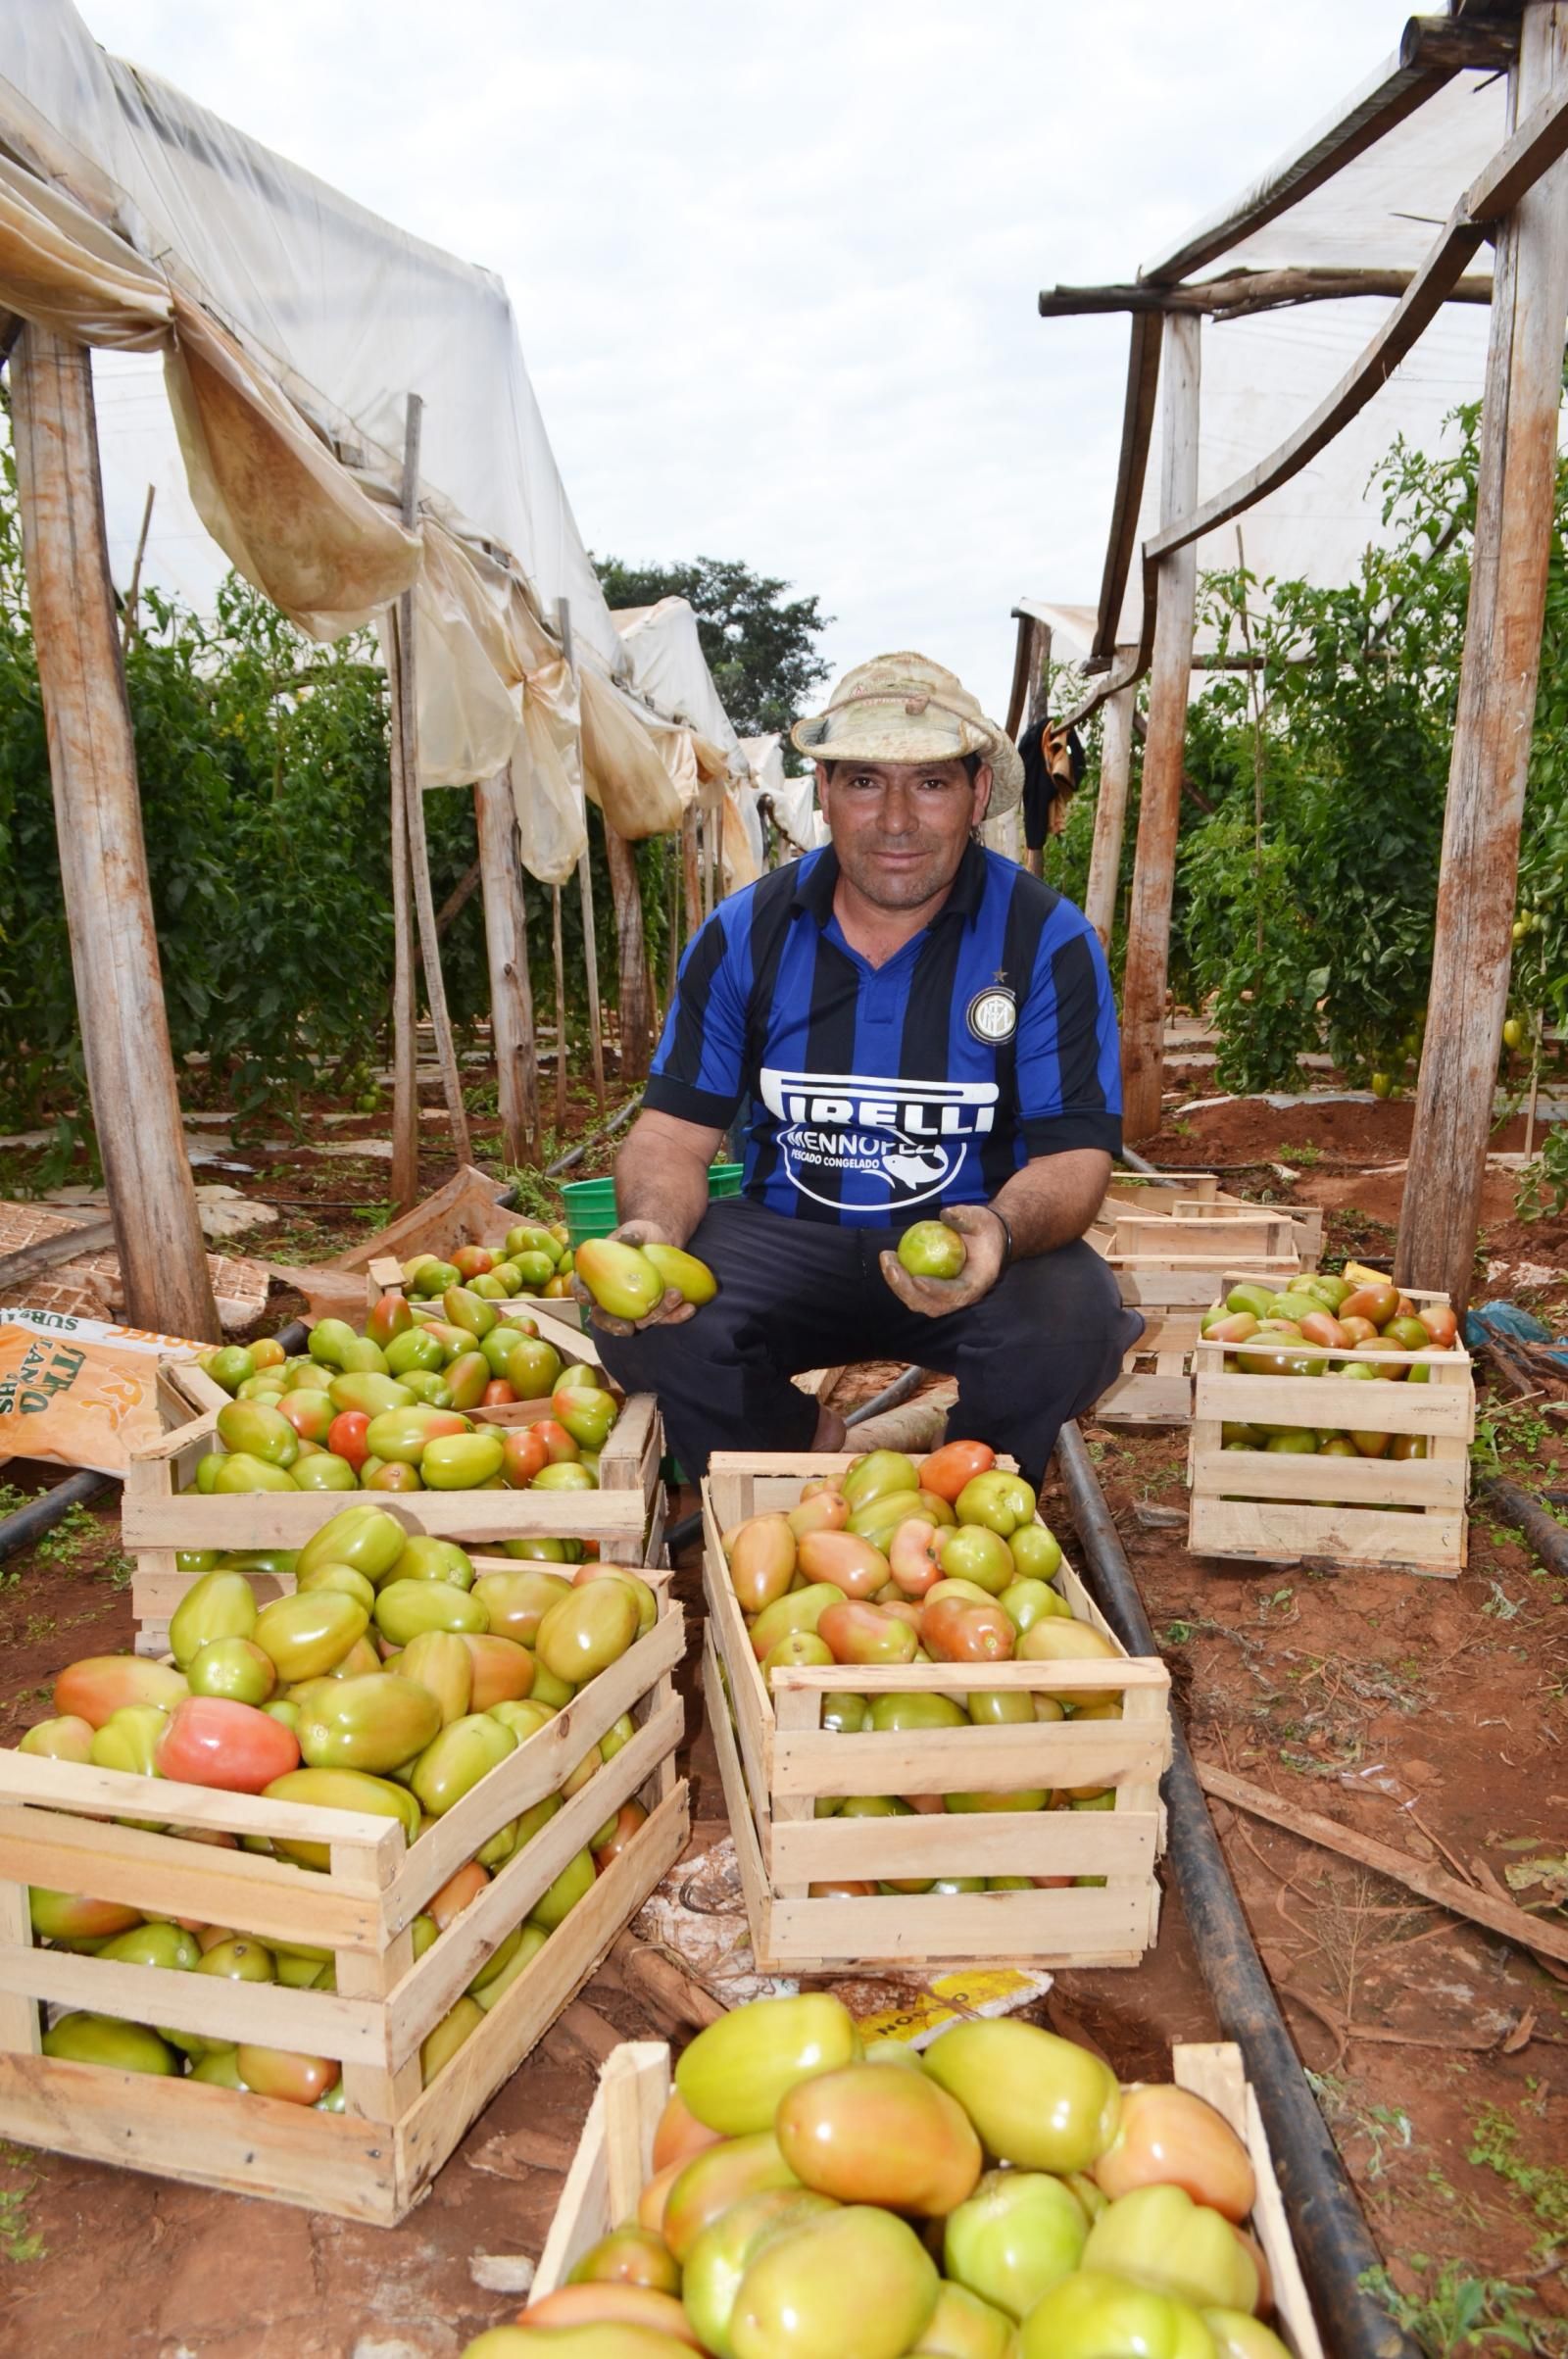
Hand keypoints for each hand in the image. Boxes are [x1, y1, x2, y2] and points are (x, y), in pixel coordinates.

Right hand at [570, 1219, 696, 1336]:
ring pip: (640, 1321)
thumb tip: (631, 1239)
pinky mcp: (654, 1310)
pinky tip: (690, 1309)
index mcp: (595, 1278)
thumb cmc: (639, 1235)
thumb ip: (629, 1234)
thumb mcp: (634, 1230)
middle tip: (629, 1328)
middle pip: (605, 1318)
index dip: (582, 1294)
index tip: (589, 1298)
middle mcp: (610, 1298)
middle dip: (615, 1326)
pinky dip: (677, 1315)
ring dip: (658, 1313)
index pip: (582, 1288)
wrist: (661, 1241)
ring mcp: (632, 1308)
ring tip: (676, 1295)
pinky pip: (664, 1318)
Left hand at [879, 1203, 1006, 1319]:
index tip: (917, 1279)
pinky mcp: (936, 1292)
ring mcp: (948, 1297)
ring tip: (887, 1260)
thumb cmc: (985, 1230)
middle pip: (932, 1305)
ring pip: (920, 1302)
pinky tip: (890, 1260)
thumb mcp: (980, 1219)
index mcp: (977, 1283)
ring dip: (899, 1285)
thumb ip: (965, 1217)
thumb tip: (945, 1214)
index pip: (957, 1294)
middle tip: (891, 1266)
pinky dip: (900, 1280)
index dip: (936, 1291)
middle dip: (907, 1289)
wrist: (989, 1239)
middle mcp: (963, 1297)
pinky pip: (915, 1292)